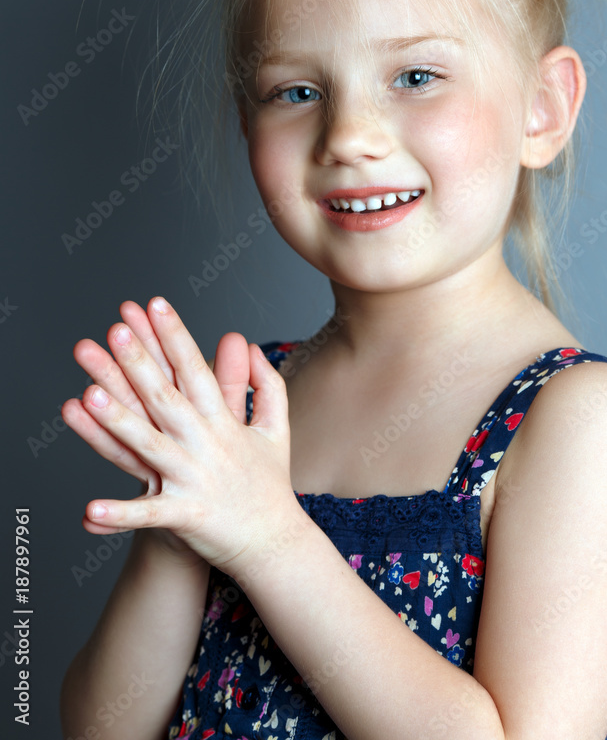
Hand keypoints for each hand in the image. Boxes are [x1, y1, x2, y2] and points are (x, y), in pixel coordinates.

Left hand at [62, 297, 299, 579]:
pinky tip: (89, 510)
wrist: (276, 544)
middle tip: (115, 331)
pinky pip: (148, 514)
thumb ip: (265, 385)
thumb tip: (252, 347)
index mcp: (224, 421)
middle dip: (140, 362)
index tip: (155, 303)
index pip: (195, 369)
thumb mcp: (275, 429)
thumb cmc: (270, 485)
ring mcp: (194, 478)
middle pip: (167, 398)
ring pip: (150, 446)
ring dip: (119, 421)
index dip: (175, 335)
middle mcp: (206, 444)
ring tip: (87, 396)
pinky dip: (120, 514)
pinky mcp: (186, 514)